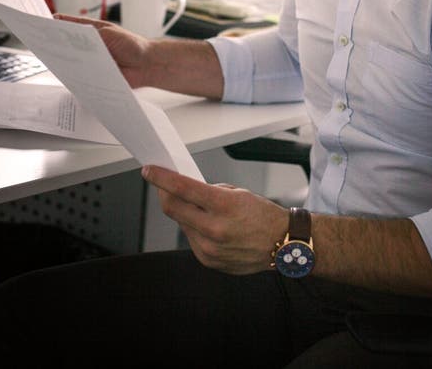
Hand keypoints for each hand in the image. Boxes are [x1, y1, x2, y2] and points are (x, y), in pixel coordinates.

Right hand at [52, 14, 151, 87]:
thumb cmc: (132, 44)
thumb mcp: (108, 34)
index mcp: (90, 31)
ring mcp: (89, 61)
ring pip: (71, 61)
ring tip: (54, 60)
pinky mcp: (93, 76)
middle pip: (66, 44)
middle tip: (43, 45)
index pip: (67, 25)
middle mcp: (87, 46)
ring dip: (64, 61)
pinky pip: (80, 76)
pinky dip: (74, 75)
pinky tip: (69, 75)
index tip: (40, 24)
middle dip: (55, 44)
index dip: (54, 24)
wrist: (147, 65)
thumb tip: (66, 31)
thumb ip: (88, 34)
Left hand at [141, 165, 287, 274]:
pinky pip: (191, 239)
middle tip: (163, 186)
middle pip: (173, 208)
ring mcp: (210, 248)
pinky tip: (209, 226)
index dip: (161, 178)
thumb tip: (185, 190)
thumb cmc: (262, 215)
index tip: (149, 171)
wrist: (282, 244)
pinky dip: (194, 229)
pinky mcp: (208, 260)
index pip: (182, 188)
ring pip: (182, 224)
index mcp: (223, 205)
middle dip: (165, 194)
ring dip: (184, 213)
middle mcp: (214, 229)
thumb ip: (208, 191)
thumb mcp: (237, 193)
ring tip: (200, 208)